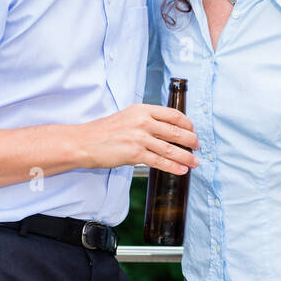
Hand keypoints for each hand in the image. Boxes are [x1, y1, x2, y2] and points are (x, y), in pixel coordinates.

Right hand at [82, 103, 198, 174]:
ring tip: (194, 162)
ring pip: (171, 149)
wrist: (83, 142)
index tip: (193, 131)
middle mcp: (143, 121)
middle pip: (176, 131)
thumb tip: (167, 130)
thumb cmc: (104, 131)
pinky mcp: (134, 154)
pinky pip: (159, 161)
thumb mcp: (128, 117)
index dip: (188, 124)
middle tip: (197, 147)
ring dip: (186, 157)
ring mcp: (139, 138)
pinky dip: (173, 167)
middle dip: (191, 141)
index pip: (174, 115)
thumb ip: (146, 120)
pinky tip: (181, 170)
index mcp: (142, 110)